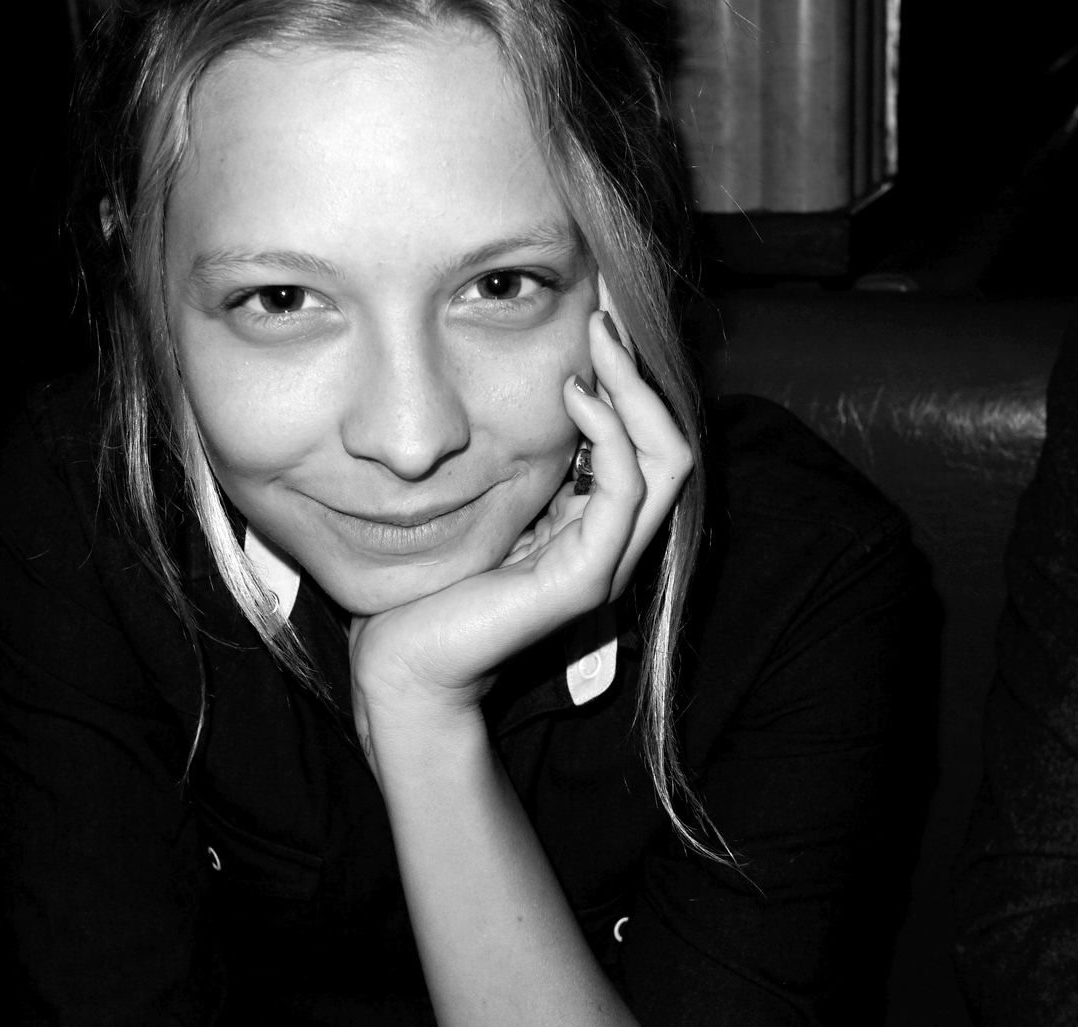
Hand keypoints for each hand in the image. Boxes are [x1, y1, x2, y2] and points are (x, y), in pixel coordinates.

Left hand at [348, 296, 693, 757]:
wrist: (406, 658)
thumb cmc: (434, 581)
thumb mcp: (488, 500)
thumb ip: (523, 461)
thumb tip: (536, 384)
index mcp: (594, 526)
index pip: (648, 443)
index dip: (632, 380)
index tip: (599, 321)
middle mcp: (614, 544)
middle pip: (671, 444)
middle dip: (643, 374)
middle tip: (605, 318)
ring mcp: (606, 564)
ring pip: (665, 460)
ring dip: (634, 390)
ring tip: (597, 341)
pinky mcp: (584, 580)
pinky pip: (624, 492)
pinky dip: (609, 434)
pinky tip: (574, 395)